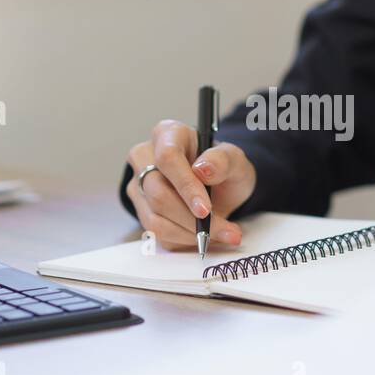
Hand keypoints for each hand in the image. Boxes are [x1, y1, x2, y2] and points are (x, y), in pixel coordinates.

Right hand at [125, 119, 255, 249]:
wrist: (219, 187)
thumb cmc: (223, 168)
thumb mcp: (235, 160)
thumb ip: (224, 160)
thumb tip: (203, 169)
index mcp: (168, 134)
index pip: (167, 158)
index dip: (185, 186)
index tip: (205, 209)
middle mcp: (145, 157)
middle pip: (157, 193)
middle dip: (191, 219)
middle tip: (225, 230)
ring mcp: (139, 185)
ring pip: (154, 218)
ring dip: (190, 234)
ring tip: (222, 234)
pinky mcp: (141, 210)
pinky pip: (157, 233)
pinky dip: (184, 240)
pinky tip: (205, 236)